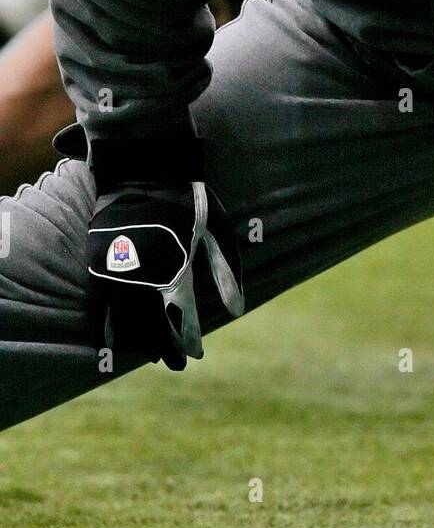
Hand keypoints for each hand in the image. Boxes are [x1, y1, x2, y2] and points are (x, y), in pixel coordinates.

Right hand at [86, 136, 243, 369]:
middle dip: (161, 347)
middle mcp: (143, 271)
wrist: (143, 164)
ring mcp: (117, 265)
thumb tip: (239, 308)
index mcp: (174, 265)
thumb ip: (225, 268)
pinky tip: (114, 336)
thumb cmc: (187, 195)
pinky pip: (100, 299)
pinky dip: (108, 321)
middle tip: (173, 364)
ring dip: (136, 338)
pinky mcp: (99, 257)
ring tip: (149, 354)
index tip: (192, 358)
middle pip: (149, 324)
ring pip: (123, 316)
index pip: (178, 316)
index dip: (183, 340)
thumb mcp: (216, 228)